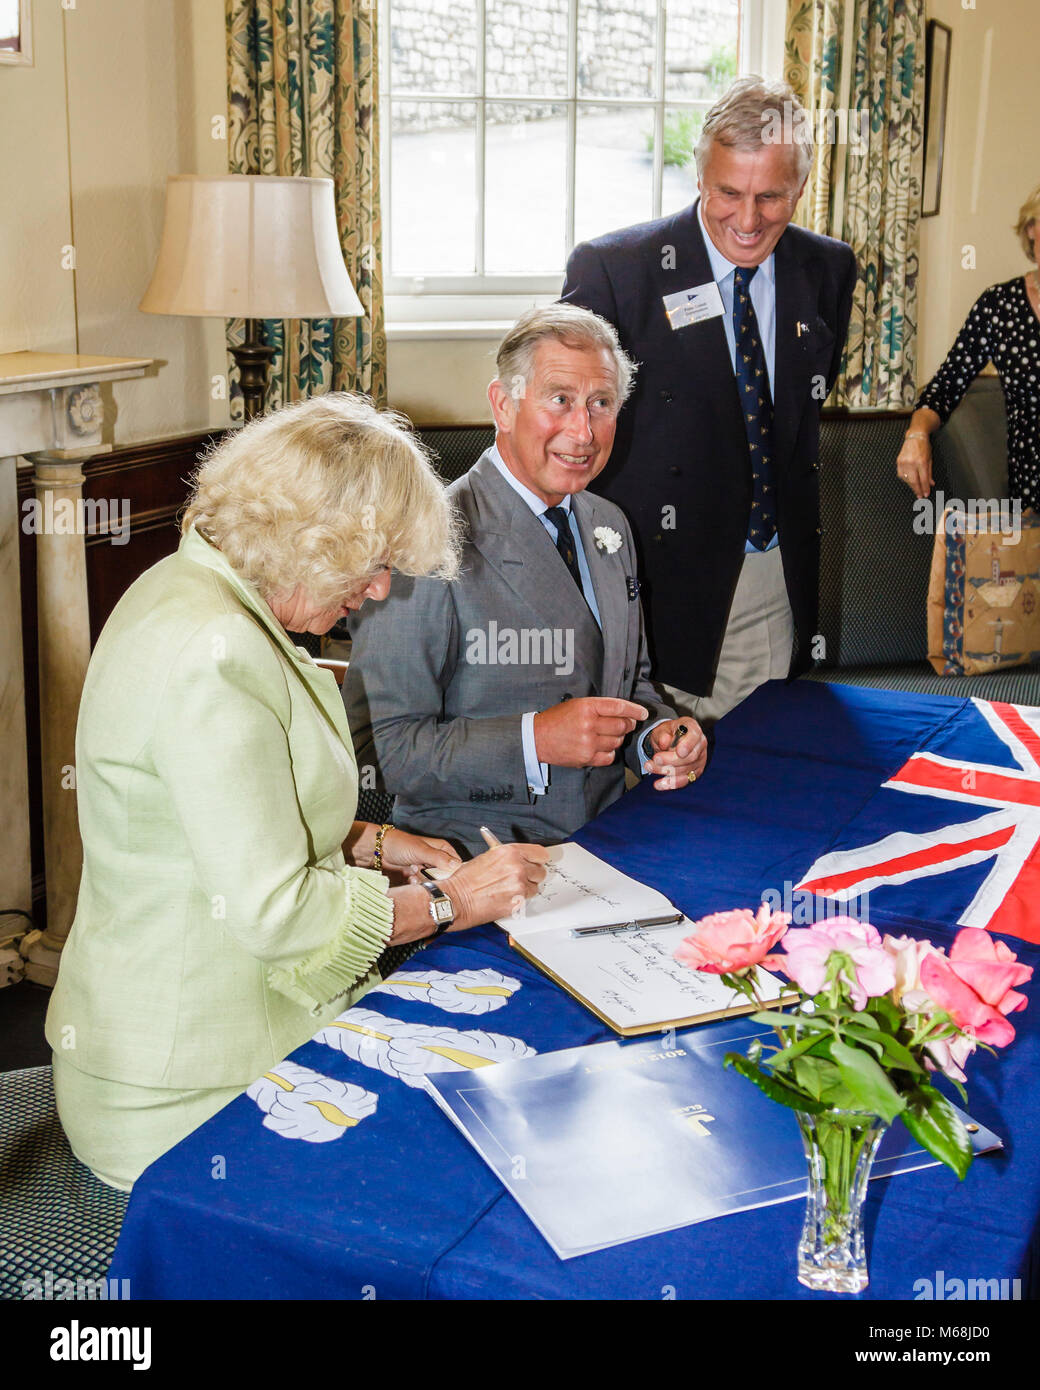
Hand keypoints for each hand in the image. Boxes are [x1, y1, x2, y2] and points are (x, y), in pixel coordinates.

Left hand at [379, 829, 461, 884]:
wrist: (378, 851)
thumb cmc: (400, 844)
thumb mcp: (421, 850)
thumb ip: (438, 858)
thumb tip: (456, 866)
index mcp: (443, 850)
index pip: (457, 865)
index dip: (453, 873)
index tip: (444, 877)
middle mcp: (437, 861)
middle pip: (447, 877)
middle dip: (436, 878)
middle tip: (424, 873)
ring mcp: (427, 871)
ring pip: (435, 884)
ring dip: (425, 882)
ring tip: (414, 873)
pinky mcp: (418, 880)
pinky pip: (424, 888)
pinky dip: (417, 886)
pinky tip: (410, 879)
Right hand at [441, 843, 549, 928]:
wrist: (456, 899)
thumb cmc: (466, 880)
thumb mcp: (488, 857)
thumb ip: (508, 857)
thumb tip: (520, 858)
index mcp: (510, 852)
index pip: (539, 853)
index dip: (538, 859)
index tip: (537, 862)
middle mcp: (517, 868)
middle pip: (541, 872)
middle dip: (532, 875)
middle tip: (520, 878)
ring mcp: (519, 886)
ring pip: (535, 888)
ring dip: (526, 889)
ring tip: (508, 889)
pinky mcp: (517, 903)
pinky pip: (526, 900)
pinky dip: (519, 900)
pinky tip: (505, 898)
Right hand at [533, 697, 648, 767]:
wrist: (537, 738)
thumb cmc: (558, 720)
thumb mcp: (577, 705)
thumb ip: (599, 707)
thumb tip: (625, 714)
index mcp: (587, 706)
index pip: (618, 707)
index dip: (634, 710)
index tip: (643, 713)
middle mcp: (588, 724)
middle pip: (621, 726)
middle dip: (628, 725)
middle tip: (625, 725)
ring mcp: (588, 743)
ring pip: (617, 742)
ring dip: (616, 739)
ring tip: (606, 736)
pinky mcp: (586, 758)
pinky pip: (609, 757)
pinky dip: (609, 753)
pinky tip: (601, 747)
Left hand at [643, 718, 707, 790]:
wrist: (668, 742)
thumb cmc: (667, 733)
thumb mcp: (662, 729)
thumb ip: (663, 734)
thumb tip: (665, 742)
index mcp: (694, 730)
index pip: (694, 737)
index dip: (688, 745)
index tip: (679, 752)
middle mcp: (700, 745)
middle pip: (690, 757)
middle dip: (671, 760)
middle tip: (655, 759)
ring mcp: (699, 760)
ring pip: (685, 770)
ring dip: (666, 771)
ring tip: (649, 767)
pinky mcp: (694, 773)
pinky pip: (684, 781)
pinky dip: (670, 784)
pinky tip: (658, 784)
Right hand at [896, 433, 932, 499]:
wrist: (915, 436)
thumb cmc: (924, 446)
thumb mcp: (930, 459)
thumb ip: (929, 472)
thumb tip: (931, 484)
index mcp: (922, 462)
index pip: (923, 479)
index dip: (925, 488)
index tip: (926, 494)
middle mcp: (912, 463)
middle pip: (914, 481)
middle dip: (917, 490)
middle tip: (920, 496)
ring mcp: (904, 462)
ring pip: (907, 479)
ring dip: (911, 486)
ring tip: (915, 489)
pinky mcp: (899, 462)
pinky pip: (901, 475)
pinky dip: (905, 479)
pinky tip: (909, 481)